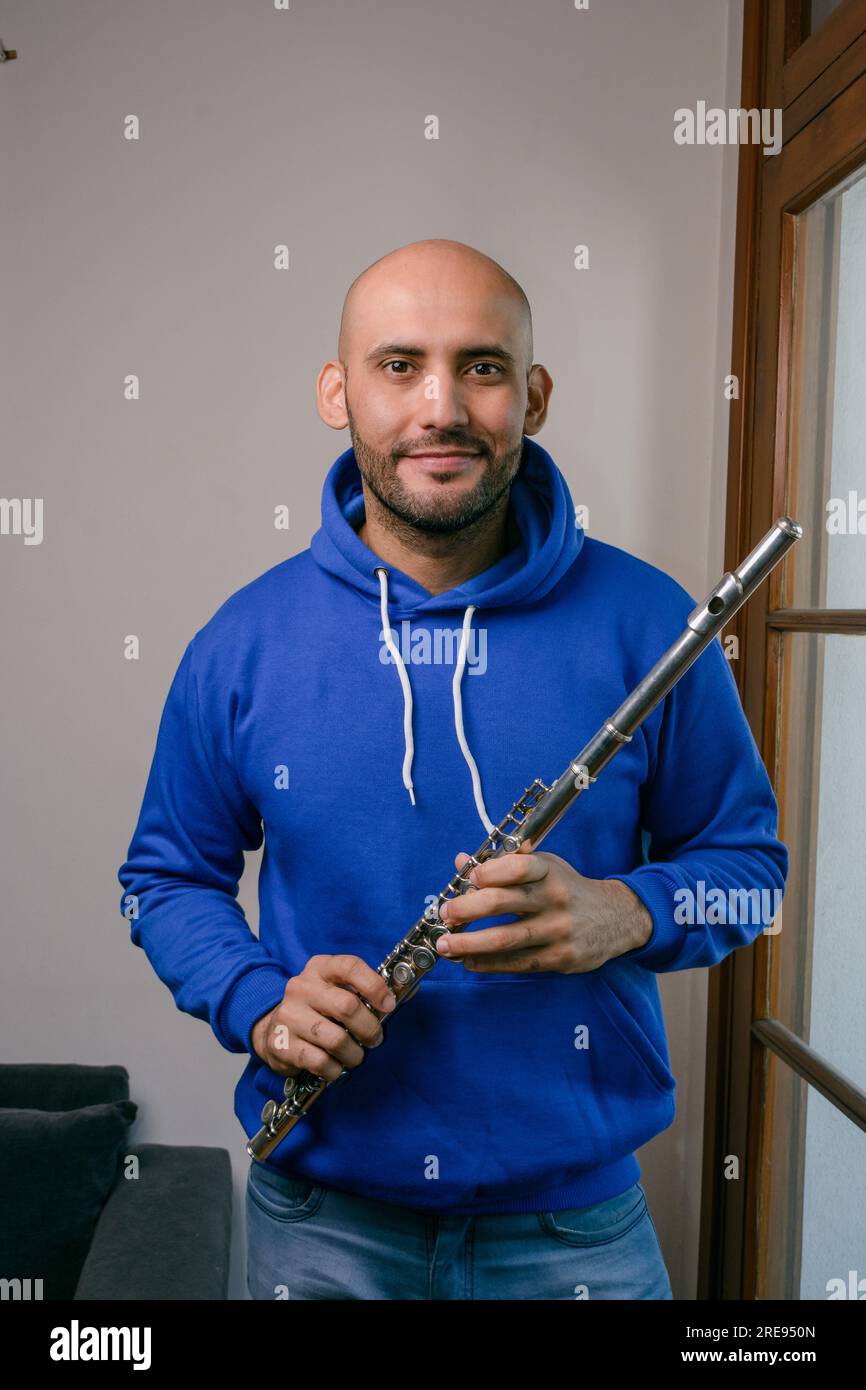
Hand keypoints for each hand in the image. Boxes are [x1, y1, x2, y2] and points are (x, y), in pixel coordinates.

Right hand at [250, 954, 396, 1081]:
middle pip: (347, 1006)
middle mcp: (301, 987)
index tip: (388, 1005)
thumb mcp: (339, 990)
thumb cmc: (317, 1009)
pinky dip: (335, 1070)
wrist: (271, 1029)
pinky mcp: (281, 1044)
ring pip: (336, 1039)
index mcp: (319, 968)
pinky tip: (335, 1066)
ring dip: (354, 1054)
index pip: (350, 966)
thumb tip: (410, 992)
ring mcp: (289, 1015)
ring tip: (355, 1056)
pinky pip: (320, 1062)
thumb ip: (370, 990)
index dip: (374, 986)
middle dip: (369, 1028)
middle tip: (374, 1039)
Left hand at [434, 844, 652, 973]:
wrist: (616, 918)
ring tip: (445, 945)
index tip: (468, 877)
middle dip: (466, 909)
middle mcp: (555, 899)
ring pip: (506, 939)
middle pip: (502, 902)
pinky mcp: (560, 958)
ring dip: (469, 944)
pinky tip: (469, 962)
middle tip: (444, 914)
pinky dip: (489, 964)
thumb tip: (460, 862)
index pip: (518, 867)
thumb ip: (502, 865)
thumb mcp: (544, 867)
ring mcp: (558, 931)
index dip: (489, 871)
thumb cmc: (568, 888)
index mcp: (549, 871)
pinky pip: (517, 963)